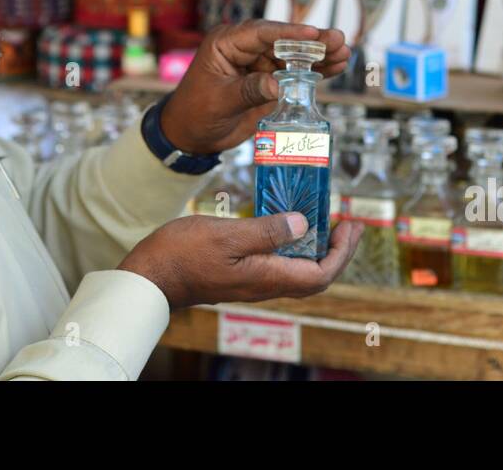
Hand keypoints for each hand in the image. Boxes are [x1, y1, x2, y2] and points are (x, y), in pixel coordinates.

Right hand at [118, 212, 363, 310]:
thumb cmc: (183, 254)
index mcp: (267, 277)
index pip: (321, 274)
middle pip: (314, 276)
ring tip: (323, 219)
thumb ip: (267, 231)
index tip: (351, 226)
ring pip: (297, 270)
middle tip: (347, 223)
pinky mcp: (240, 274)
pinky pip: (278, 264)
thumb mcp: (228, 235)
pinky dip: (292, 245)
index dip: (342, 253)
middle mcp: (265, 283)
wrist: (151, 275)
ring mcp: (252, 280)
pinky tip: (286, 224)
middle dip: (336, 250)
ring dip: (316, 247)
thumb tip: (305, 225)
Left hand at [159, 20, 349, 154]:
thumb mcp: (220, 101)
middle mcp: (245, 48)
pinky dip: (315, 71)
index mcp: (226, 43)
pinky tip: (336, 67)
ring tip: (344, 52)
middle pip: (283, 41)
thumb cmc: (196, 113)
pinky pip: (295, 73)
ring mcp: (259, 63)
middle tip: (338, 39)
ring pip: (294, 56)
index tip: (313, 33)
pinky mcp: (269, 80)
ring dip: (319, 55)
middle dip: (312, 42)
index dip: (288, 33)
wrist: (191, 134)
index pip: (260, 33)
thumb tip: (276, 84)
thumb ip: (248, 91)